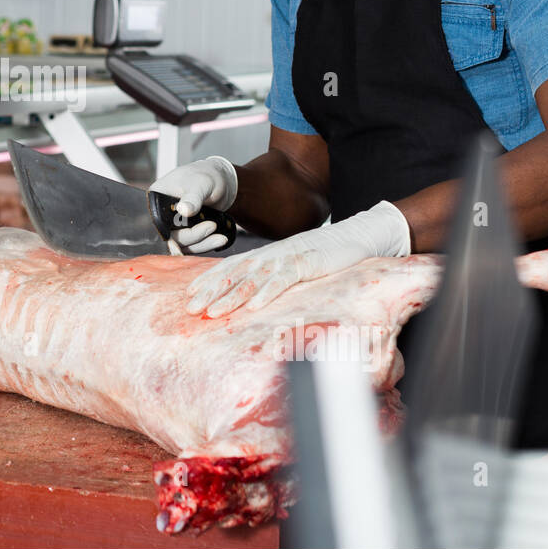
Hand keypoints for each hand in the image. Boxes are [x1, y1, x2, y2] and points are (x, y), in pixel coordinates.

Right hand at [149, 156, 238, 254]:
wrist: (221, 182)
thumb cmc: (207, 176)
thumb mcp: (201, 184)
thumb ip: (193, 197)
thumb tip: (183, 210)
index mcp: (157, 197)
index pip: (156, 220)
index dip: (170, 230)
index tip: (189, 230)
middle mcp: (162, 213)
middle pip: (170, 236)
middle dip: (193, 236)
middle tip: (212, 226)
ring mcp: (174, 225)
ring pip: (182, 244)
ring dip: (202, 243)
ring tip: (221, 238)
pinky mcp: (185, 233)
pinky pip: (192, 246)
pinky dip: (206, 245)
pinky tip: (219, 240)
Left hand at [185, 200, 410, 316]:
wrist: (358, 236)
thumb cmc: (326, 254)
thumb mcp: (295, 264)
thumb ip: (275, 275)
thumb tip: (254, 295)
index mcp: (268, 255)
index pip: (231, 266)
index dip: (208, 279)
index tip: (189, 295)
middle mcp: (273, 254)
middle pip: (235, 272)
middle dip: (210, 291)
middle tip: (189, 308)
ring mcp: (289, 258)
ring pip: (254, 278)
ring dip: (231, 296)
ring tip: (213, 312)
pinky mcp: (308, 264)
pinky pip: (283, 279)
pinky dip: (267, 293)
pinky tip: (253, 306)